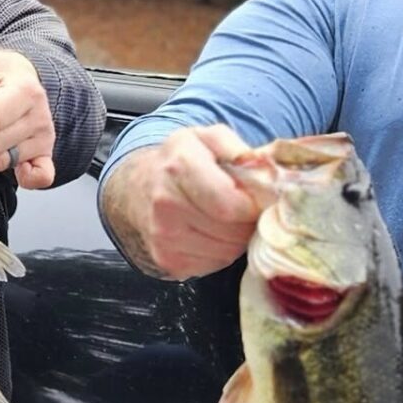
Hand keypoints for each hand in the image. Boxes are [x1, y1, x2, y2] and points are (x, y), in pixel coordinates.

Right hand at [101, 124, 262, 279]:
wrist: (137, 187)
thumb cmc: (180, 161)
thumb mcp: (207, 138)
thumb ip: (238, 148)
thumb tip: (265, 171)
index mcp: (179, 167)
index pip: (230, 205)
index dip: (252, 206)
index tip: (257, 199)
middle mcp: (166, 204)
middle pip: (232, 231)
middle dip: (248, 222)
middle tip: (247, 210)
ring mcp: (164, 236)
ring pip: (227, 252)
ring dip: (237, 238)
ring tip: (229, 219)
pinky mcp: (168, 261)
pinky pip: (214, 264)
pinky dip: (222, 252)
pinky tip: (213, 233)